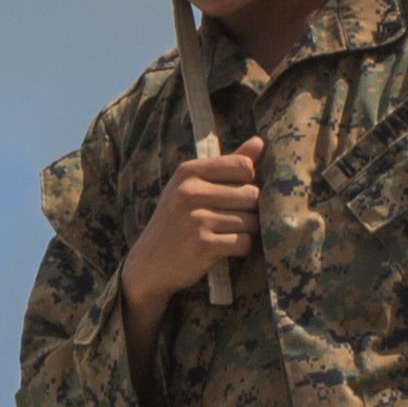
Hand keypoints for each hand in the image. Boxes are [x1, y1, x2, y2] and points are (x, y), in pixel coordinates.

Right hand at [117, 142, 263, 331]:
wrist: (147, 265)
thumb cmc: (175, 222)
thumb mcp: (191, 187)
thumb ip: (227, 165)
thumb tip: (260, 141)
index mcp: (187, 172)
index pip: (243, 167)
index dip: (247, 183)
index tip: (232, 195)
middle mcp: (190, 192)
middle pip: (252, 195)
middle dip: (249, 211)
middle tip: (229, 220)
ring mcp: (196, 219)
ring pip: (251, 221)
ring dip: (245, 231)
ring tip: (223, 234)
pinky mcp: (204, 245)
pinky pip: (244, 242)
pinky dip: (241, 248)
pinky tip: (223, 249)